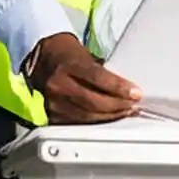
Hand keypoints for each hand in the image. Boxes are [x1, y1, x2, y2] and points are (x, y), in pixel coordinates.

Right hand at [25, 32, 142, 123]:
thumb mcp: (85, 56)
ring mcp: (53, 102)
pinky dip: (97, 122)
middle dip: (118, 105)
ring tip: (126, 112)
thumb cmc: (69, 55)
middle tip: (135, 104)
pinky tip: (109, 118)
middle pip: (93, 101)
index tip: (136, 93)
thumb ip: (102, 71)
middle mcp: (59, 84)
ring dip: (111, 116)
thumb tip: (127, 88)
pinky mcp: (51, 115)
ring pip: (87, 116)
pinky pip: (78, 123)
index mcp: (68, 65)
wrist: (42, 60)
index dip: (119, 87)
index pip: (97, 78)